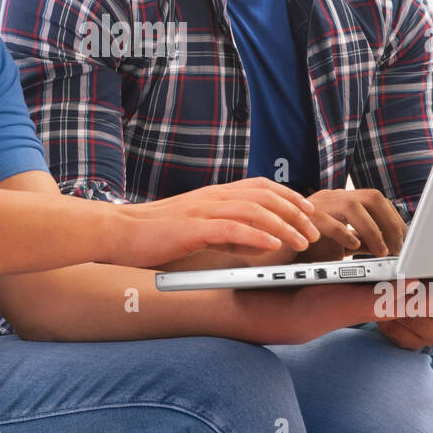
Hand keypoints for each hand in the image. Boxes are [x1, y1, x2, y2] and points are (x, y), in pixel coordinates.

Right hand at [111, 177, 321, 269]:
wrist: (119, 231)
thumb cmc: (156, 233)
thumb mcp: (198, 227)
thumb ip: (226, 229)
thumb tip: (258, 239)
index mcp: (214, 194)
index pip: (261, 186)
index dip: (289, 196)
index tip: (308, 210)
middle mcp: (212, 196)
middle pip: (264, 194)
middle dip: (294, 211)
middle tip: (313, 230)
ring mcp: (203, 210)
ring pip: (254, 209)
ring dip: (282, 225)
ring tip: (301, 241)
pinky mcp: (193, 227)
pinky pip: (231, 228)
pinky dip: (256, 235)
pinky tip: (272, 246)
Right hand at [305, 188, 408, 257]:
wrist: (271, 256)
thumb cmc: (305, 251)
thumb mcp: (342, 246)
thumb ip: (365, 241)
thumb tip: (392, 245)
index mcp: (342, 202)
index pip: (377, 201)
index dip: (395, 219)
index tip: (406, 242)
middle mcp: (331, 198)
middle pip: (371, 197)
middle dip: (389, 222)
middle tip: (397, 248)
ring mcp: (316, 205)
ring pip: (352, 205)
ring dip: (372, 230)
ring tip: (380, 252)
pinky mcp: (300, 219)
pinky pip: (326, 220)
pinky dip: (343, 233)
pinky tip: (353, 249)